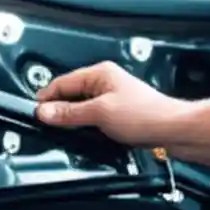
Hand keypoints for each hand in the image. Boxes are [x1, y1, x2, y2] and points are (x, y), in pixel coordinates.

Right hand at [35, 61, 183, 144]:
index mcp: (100, 74)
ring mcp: (112, 99)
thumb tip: (45, 112)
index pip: (61, 82)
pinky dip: (87, 127)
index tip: (36, 114)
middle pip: (70, 95)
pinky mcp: (118, 114)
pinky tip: (88, 136)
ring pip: (81, 108)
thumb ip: (69, 113)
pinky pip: (93, 118)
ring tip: (71, 131)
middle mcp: (106, 82)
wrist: (174, 131)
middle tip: (49, 125)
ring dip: (74, 120)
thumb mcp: (100, 113)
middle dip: (59, 110)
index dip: (46, 99)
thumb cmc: (146, 115)